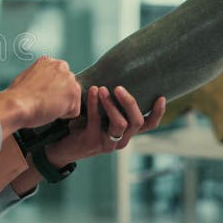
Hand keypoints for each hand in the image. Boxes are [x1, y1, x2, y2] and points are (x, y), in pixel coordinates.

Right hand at [2, 56, 81, 128]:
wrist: (16, 104)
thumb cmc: (17, 96)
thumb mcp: (26, 78)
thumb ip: (40, 78)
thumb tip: (43, 86)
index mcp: (47, 61)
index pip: (58, 77)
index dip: (51, 89)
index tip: (42, 94)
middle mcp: (61, 66)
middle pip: (68, 86)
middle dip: (59, 96)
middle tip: (44, 102)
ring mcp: (69, 79)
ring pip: (72, 98)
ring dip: (62, 106)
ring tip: (46, 107)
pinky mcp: (74, 93)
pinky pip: (74, 111)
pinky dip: (64, 116)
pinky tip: (51, 111)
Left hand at [46, 85, 165, 163]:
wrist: (61, 147)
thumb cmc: (82, 126)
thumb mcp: (101, 116)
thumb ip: (111, 104)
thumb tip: (116, 75)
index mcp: (126, 133)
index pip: (149, 125)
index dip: (158, 113)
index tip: (161, 97)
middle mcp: (121, 140)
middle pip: (136, 122)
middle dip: (130, 103)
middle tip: (119, 87)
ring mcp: (107, 143)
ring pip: (120, 124)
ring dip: (111, 104)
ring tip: (102, 89)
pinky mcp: (91, 142)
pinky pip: (96, 121)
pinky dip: (94, 104)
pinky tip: (92, 91)